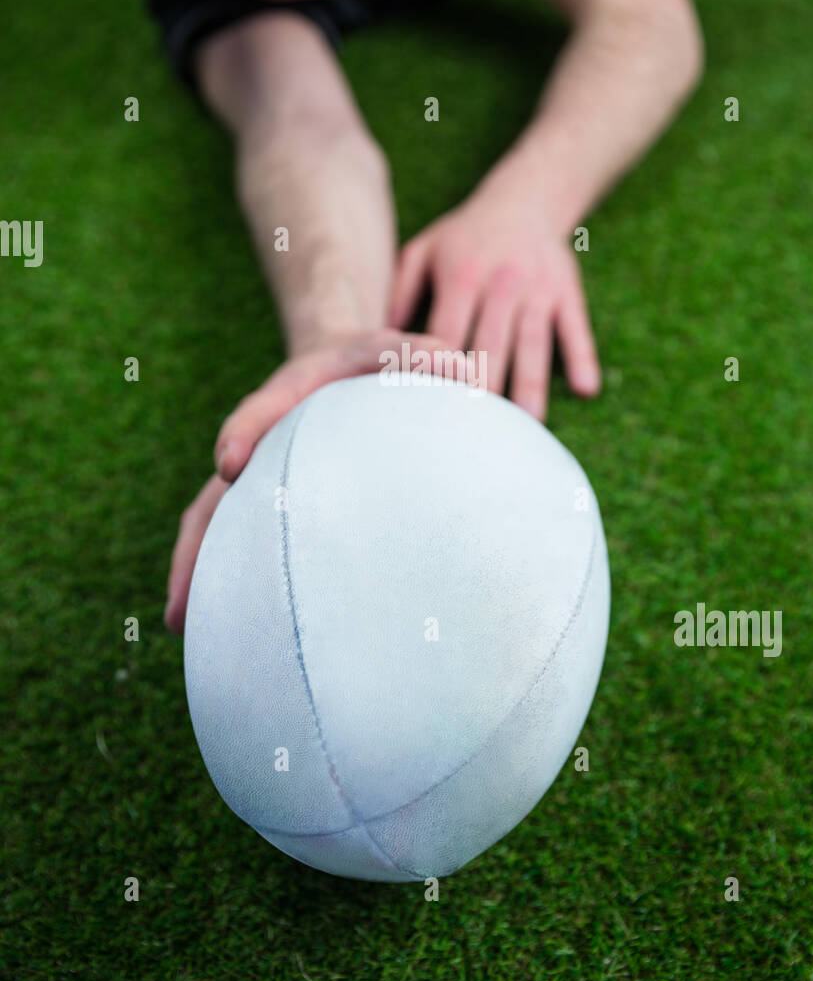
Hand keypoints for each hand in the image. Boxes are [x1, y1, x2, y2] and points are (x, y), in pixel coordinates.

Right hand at [165, 327, 449, 633]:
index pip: (260, 410)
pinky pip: (242, 547)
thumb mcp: (400, 351)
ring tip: (184, 627)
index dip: (244, 431)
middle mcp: (261, 444)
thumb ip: (426, 357)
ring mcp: (259, 482)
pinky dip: (233, 583)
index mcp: (289, 395)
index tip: (229, 462)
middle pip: (214, 496)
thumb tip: (462, 367)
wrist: (346, 371)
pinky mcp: (269, 509)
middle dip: (196, 545)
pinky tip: (233, 629)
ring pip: (216, 531)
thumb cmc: (378, 366)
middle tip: (182, 598)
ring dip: (199, 576)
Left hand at [389, 194, 600, 421]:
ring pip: (533, 344)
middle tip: (475, 438)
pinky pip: (576, 328)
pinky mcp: (567, 290)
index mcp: (461, 275)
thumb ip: (398, 292)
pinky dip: (581, 358)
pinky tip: (585, 390)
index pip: (446, 334)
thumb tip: (378, 344)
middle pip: (489, 346)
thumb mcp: (423, 251)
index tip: (429, 414)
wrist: (524, 198)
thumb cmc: (464, 236)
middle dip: (482, 391)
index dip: (438, 373)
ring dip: (530, 386)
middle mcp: (500, 282)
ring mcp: (537, 288)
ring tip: (527, 428)